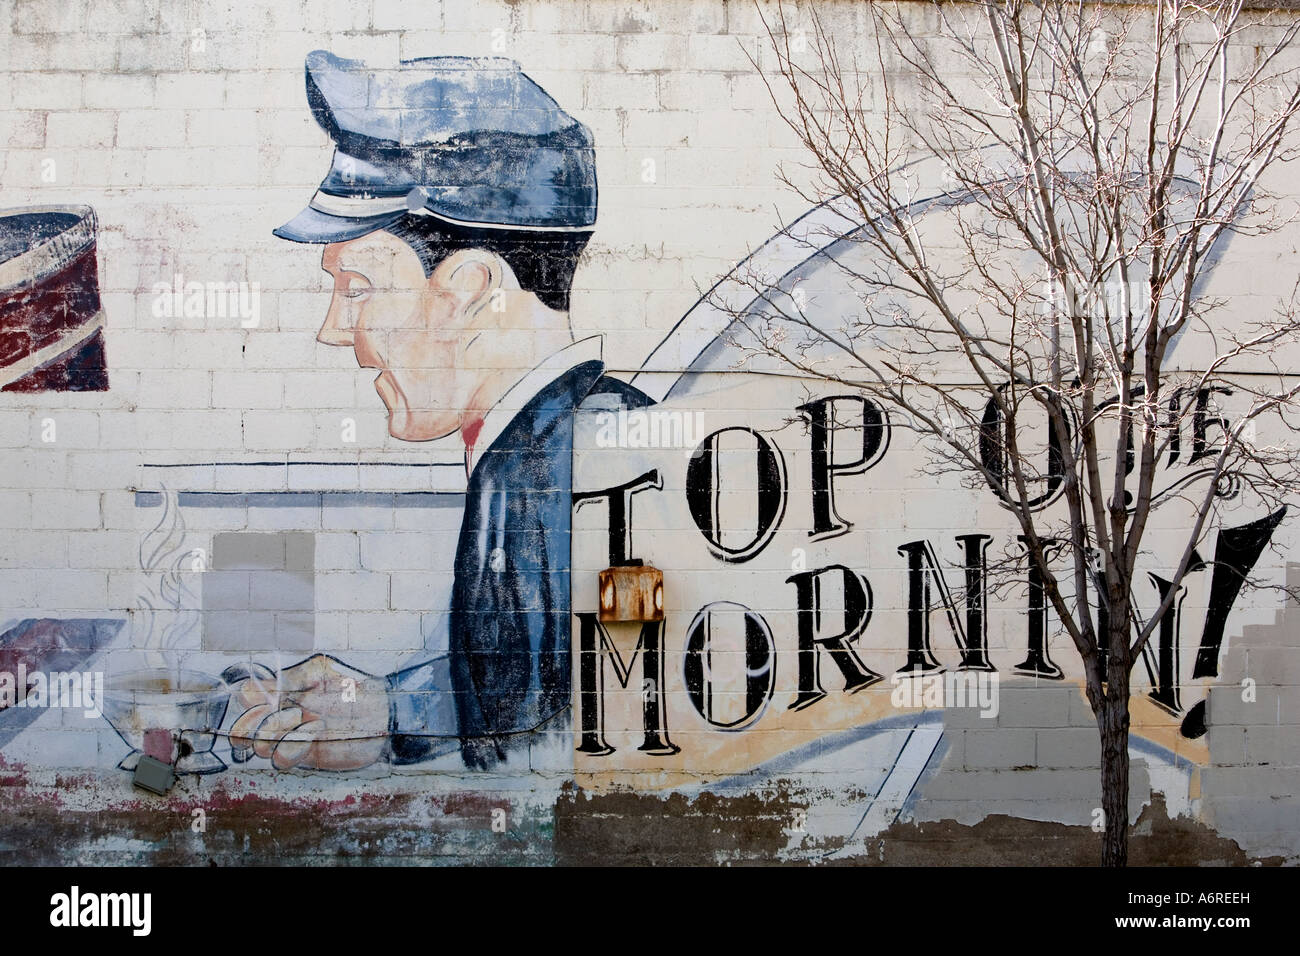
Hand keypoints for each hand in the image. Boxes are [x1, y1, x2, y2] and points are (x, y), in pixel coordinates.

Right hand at [226, 655, 388, 769]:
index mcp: (283, 691)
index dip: (251, 699)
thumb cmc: (353, 688)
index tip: (270, 697)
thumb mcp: (320, 674)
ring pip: (259, 746)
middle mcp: (281, 715)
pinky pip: (281, 759)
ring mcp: (290, 738)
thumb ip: (286, 681)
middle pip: (242, 729)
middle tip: (287, 713)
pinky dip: (293, 747)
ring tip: (306, 721)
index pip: (247, 696)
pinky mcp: (303, 756)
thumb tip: (248, 689)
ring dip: (278, 733)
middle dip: (256, 723)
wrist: (382, 713)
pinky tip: (315, 735)